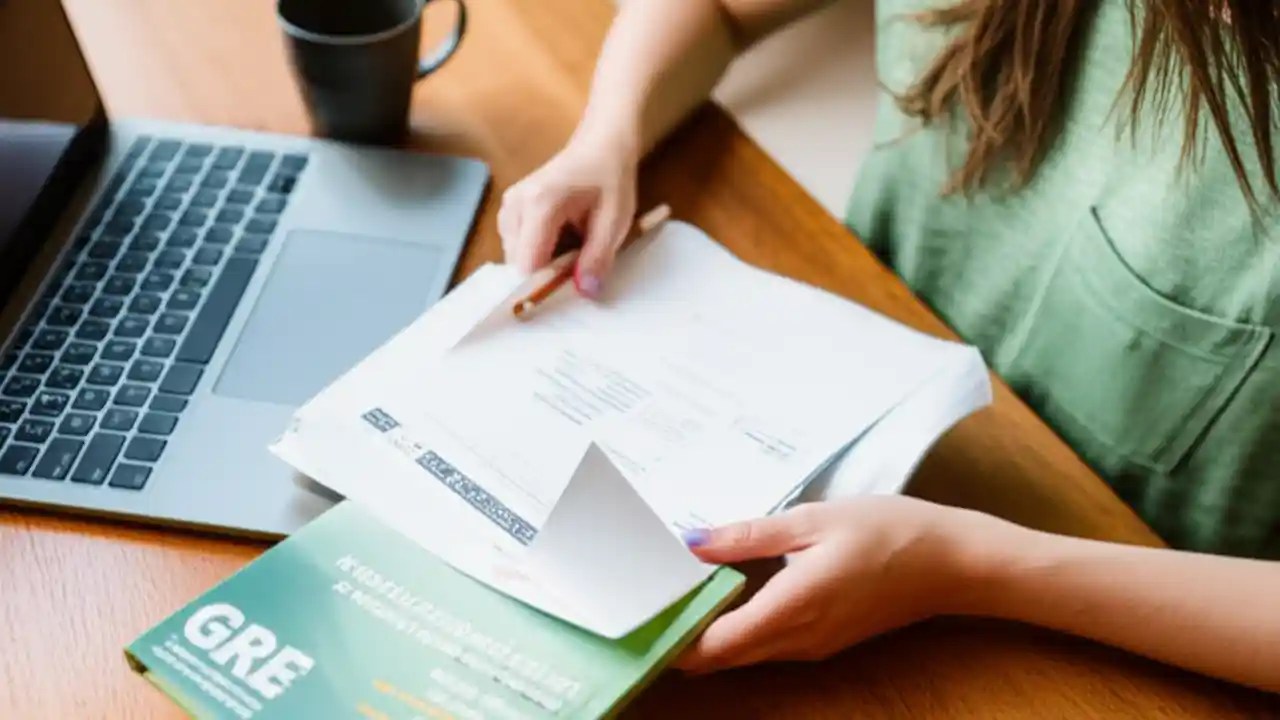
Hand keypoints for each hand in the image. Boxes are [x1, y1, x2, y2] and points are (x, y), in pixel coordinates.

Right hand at [498, 128, 638, 296]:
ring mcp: (509, 207)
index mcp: (540, 204)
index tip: (566, 298)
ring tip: (574, 251)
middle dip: (546, 277)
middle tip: (579, 271)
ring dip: (544, 265)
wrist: (601, 143)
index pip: (527, 264)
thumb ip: (598, 258)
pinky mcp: (511, 211)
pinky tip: (563, 242)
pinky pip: (519, 247)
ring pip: (518, 258)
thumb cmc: (610, 176)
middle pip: (519, 264)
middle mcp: (515, 205)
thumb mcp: (615, 220)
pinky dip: (540, 253)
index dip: (543, 288)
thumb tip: (585, 291)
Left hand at [675, 496, 1011, 672]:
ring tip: (678, 592)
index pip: (714, 647)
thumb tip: (692, 542)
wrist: (953, 563)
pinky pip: (768, 644)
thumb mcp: (814, 520)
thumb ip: (748, 535)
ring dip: (709, 634)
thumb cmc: (889, 532)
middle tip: (649, 601)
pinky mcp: (824, 641)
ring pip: (744, 652)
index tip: (643, 617)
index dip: (674, 641)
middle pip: (723, 657)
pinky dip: (739, 628)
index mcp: (792, 609)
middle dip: (683, 638)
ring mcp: (812, 646)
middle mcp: (798, 640)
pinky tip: (726, 594)